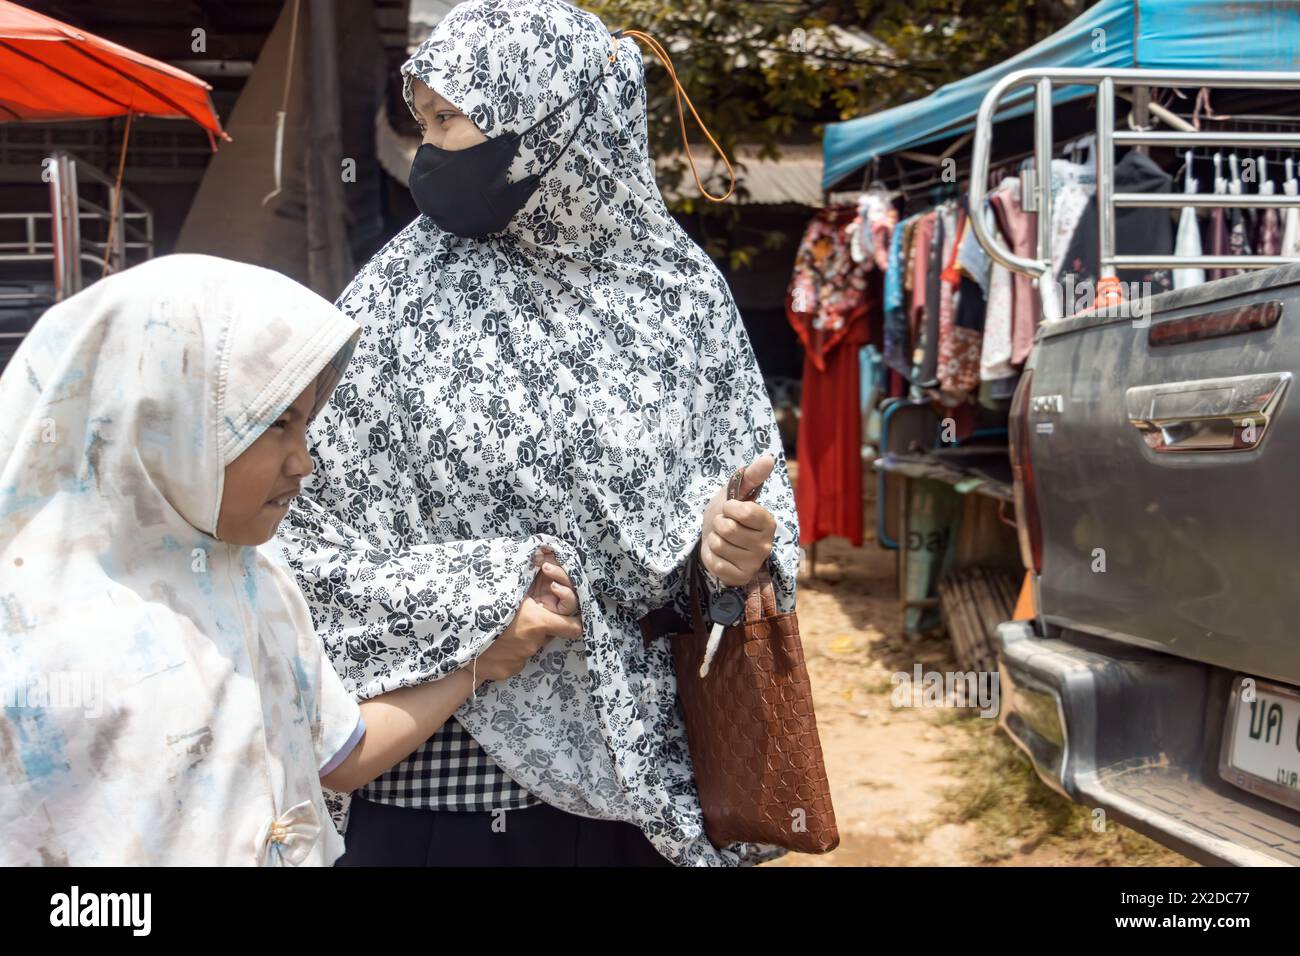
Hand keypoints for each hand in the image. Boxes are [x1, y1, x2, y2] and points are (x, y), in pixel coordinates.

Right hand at [475, 552, 582, 682]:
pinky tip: (495, 641)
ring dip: (521, 636)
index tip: (568, 618)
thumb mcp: (508, 590)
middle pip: (548, 633)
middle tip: (520, 615)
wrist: (457, 639)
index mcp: (537, 623)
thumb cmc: (483, 608)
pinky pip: (516, 658)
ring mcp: (521, 659)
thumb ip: (530, 583)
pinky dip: (509, 650)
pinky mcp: (509, 670)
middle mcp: (533, 643)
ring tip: (502, 627)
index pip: (573, 628)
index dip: (573, 622)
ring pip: (530, 645)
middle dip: (539, 624)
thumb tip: (544, 561)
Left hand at [699, 454, 777, 586]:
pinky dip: (711, 557)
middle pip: (727, 529)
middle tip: (723, 526)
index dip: (729, 508)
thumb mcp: (736, 492)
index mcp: (768, 522)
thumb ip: (751, 475)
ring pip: (719, 544)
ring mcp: (754, 563)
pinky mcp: (740, 578)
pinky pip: (716, 564)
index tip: (730, 509)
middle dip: (717, 524)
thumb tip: (769, 458)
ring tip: (721, 540)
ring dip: (713, 540)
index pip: (742, 511)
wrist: (713, 539)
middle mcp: (766, 544)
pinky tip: (719, 555)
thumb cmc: (727, 514)